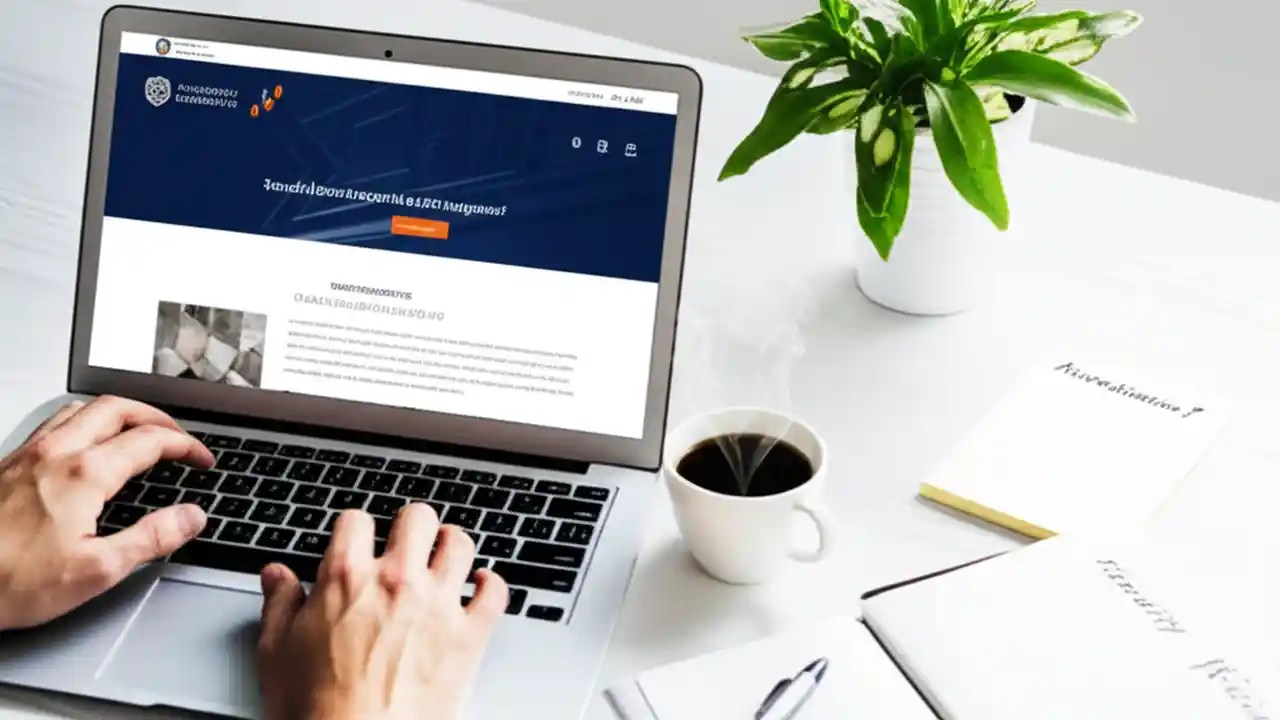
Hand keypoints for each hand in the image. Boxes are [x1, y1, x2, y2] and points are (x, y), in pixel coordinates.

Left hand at [0, 396, 212, 630]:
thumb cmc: (7, 582)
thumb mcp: (96, 570)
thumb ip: (151, 538)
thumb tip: (190, 517)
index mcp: (84, 474)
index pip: (150, 440)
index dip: (184, 446)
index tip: (200, 459)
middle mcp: (55, 453)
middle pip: (116, 408)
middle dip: (154, 416)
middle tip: (175, 434)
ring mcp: (27, 456)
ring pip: (80, 410)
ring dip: (117, 413)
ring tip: (134, 430)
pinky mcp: (6, 466)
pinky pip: (52, 425)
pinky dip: (83, 424)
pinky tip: (82, 446)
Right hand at [258, 505, 508, 719]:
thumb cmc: (317, 710)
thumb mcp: (277, 652)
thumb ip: (279, 604)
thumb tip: (276, 575)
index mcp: (346, 579)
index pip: (356, 521)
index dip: (356, 528)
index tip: (358, 539)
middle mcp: (396, 582)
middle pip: (417, 519)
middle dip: (411, 525)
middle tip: (407, 539)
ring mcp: (438, 605)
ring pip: (460, 545)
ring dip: (452, 545)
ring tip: (444, 553)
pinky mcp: (468, 636)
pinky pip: (494, 593)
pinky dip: (491, 584)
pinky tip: (481, 585)